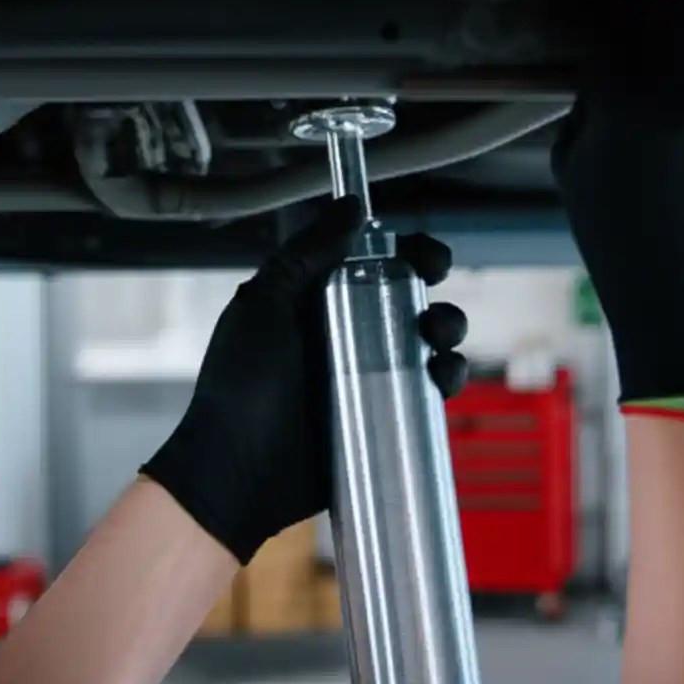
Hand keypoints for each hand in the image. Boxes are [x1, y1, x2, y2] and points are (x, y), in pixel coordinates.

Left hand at [142, 196, 467, 563]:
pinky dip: (444, 380)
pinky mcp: (378, 416)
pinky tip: (442, 380)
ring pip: (425, 345)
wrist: (236, 475)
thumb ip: (304, 254)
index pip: (374, 261)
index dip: (410, 254)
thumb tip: (350, 207)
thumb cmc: (238, 391)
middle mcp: (344, 333)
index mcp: (316, 300)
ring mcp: (364, 376)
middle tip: (434, 314)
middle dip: (437, 298)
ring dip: (447, 336)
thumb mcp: (263, 306)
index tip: (428, 258)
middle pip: (410, 301)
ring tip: (439, 345)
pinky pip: (424, 392)